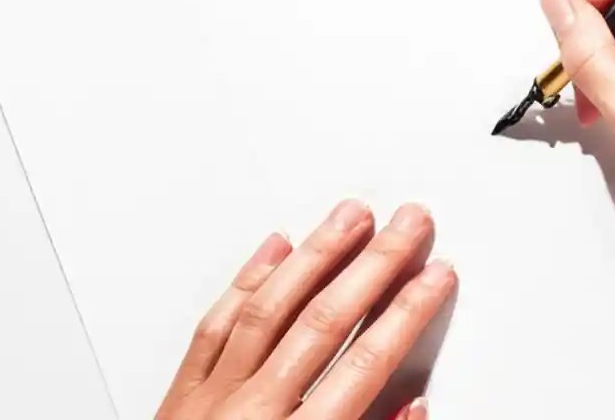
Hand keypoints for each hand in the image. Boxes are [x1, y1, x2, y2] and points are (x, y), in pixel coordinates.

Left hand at [158, 200, 454, 419]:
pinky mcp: (178, 397)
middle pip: (323, 320)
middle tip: (411, 223)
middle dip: (375, 264)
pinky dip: (247, 280)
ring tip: (353, 214)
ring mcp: (208, 401)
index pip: (365, 364)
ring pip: (268, 307)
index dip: (408, 314)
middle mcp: (249, 415)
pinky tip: (275, 246)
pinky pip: (214, 323)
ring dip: (316, 253)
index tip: (437, 277)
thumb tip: (413, 409)